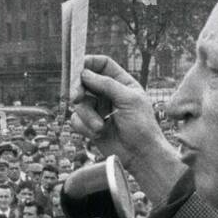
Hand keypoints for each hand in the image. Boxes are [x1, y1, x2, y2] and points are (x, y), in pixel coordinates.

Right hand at [69, 55, 177, 190]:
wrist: (140, 155)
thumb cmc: (141, 126)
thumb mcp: (128, 99)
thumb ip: (107, 84)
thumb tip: (84, 73)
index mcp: (121, 82)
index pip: (102, 65)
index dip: (89, 63)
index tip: (77, 67)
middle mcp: (108, 94)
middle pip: (85, 81)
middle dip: (79, 90)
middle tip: (75, 98)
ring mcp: (98, 109)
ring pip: (79, 103)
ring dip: (87, 116)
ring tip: (101, 128)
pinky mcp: (90, 125)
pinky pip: (76, 120)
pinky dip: (85, 127)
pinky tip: (98, 134)